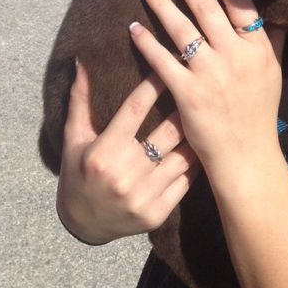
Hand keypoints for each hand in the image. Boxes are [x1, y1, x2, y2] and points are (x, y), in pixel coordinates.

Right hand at [57, 61, 197, 244]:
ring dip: (199, 131)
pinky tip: (209, 142)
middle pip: (167, 131)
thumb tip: (82, 63)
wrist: (82, 226)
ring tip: (214, 109)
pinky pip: (186, 180)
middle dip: (188, 103)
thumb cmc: (78, 173)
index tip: (173, 60)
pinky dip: (198, 160)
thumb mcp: (73, 139)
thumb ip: (80, 101)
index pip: (136, 107)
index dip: (156, 82)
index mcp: (104, 152)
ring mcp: (143, 197)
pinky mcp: (157, 213)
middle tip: (205, 82)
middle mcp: (124, 175)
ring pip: (183, 155)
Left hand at [131, 0, 284, 187]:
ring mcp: (211, 74)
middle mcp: (235, 55)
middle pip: (206, 6)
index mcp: (257, 47)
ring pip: (182, 28)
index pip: (239, 0)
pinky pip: (163, 61)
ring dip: (161, 3)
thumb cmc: (258, 115)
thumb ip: (269, 42)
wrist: (246, 157)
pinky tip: (133, 28)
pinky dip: (147, 43)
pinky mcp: (188, 94)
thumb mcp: (272, 73)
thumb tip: (270, 15)